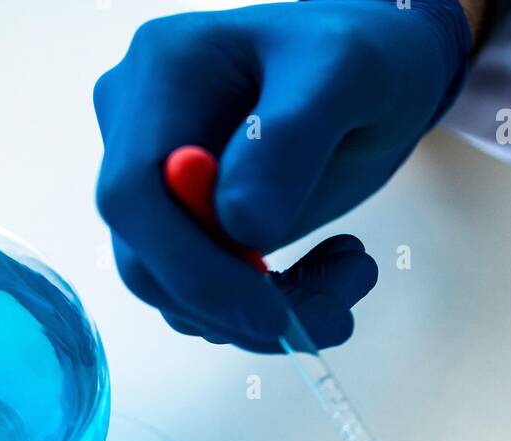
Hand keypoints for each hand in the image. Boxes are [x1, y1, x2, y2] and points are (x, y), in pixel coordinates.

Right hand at [94, 1, 470, 350]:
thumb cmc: (362, 54)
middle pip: (147, 260)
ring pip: (177, 294)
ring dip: (266, 316)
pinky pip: (204, 297)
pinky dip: (267, 309)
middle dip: (240, 308)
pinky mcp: (180, 227)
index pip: (135, 197)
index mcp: (162, 72)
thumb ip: (291, 139)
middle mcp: (135, 127)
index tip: (272, 315)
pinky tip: (327, 269)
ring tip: (352, 271)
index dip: (193, 272)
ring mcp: (153, 182)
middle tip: (337, 312)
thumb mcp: (347, 74)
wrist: (375, 70)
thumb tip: (241, 225)